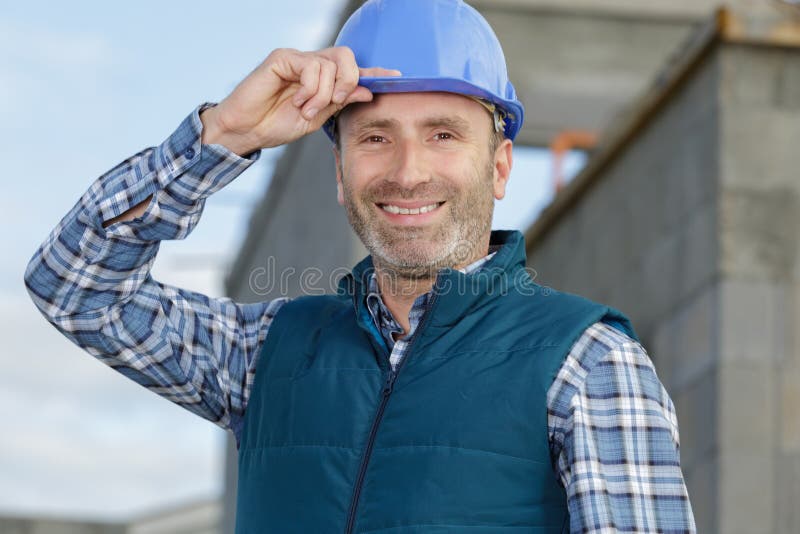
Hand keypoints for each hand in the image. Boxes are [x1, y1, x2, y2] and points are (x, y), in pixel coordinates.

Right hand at [200, 47, 400, 154]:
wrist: (246, 130)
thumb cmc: (275, 124)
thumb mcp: (317, 118)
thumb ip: (340, 103)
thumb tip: (368, 92)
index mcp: (323, 80)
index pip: (354, 71)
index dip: (375, 73)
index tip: (397, 78)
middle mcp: (312, 64)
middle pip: (347, 57)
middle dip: (348, 81)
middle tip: (334, 102)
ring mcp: (298, 59)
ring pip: (330, 66)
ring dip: (322, 94)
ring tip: (305, 109)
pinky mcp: (283, 58)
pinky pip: (311, 67)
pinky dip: (310, 89)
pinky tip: (297, 101)